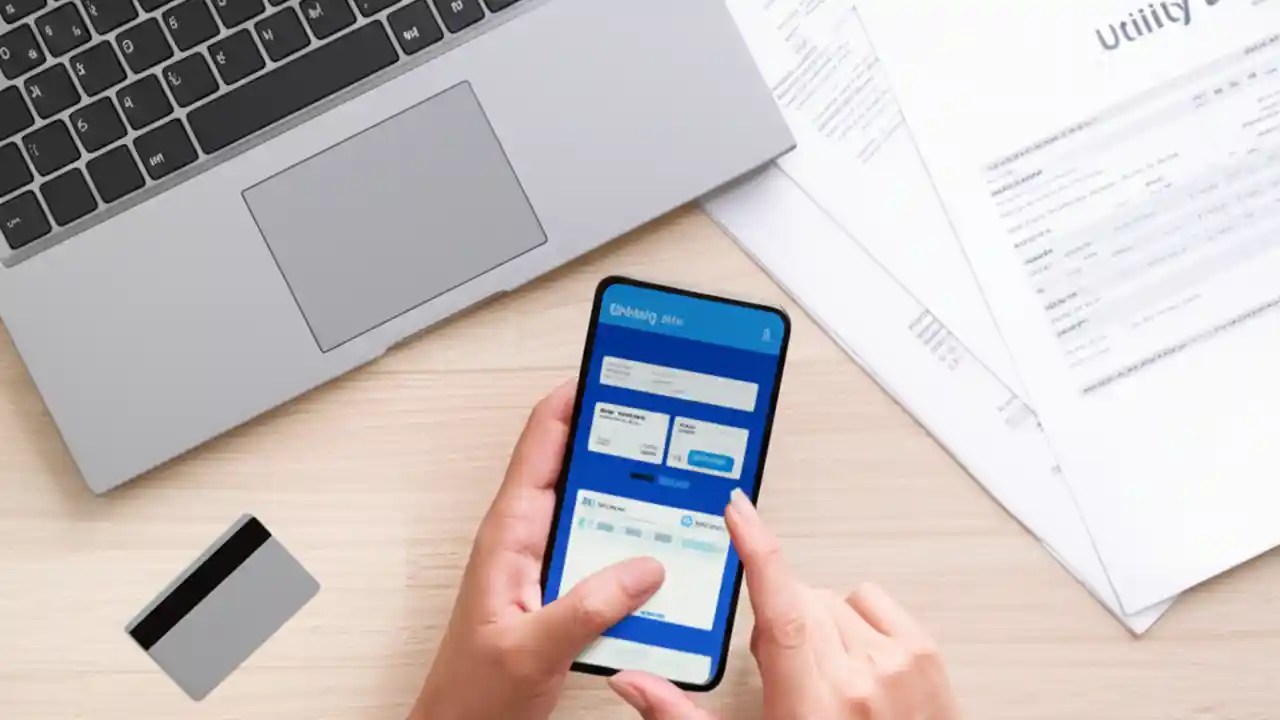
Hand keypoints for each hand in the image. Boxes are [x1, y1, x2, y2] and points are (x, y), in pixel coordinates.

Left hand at [411, 380, 665, 719]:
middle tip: (664, 417)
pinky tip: (660, 551)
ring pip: (595, 509)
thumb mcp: (530, 648)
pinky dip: (632, 543)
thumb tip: (643, 566)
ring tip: (675, 479)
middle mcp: (528, 539)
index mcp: (510, 534)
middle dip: (618, 440)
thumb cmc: (472, 693)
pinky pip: (603, 550)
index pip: (541, 444)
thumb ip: (586, 607)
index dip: (573, 400)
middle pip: (576, 467)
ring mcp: (546, 562)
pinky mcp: (562, 588)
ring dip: (631, 495)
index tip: (610, 372)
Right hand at [608, 489, 960, 719]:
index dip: (755, 549)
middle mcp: (858, 678)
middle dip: (778, 622)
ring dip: (816, 623)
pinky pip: (870, 599)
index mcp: (810, 704)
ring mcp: (897, 663)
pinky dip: (855, 620)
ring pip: (830, 599)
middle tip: (781, 670)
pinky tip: (853, 658)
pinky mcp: (925, 655)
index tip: (738, 510)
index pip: (779, 608)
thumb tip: (633, 682)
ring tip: (821, 671)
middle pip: (798, 602)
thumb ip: (685, 716)